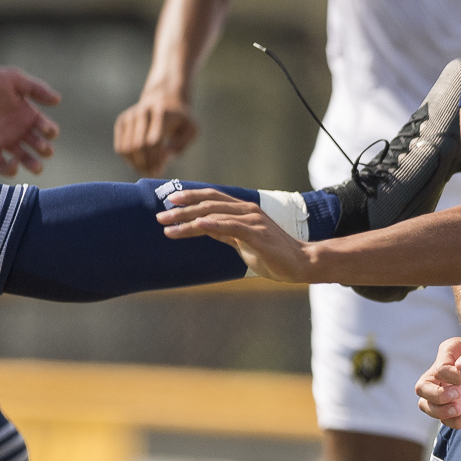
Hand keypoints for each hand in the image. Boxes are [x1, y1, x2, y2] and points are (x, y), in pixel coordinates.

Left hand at [0, 62, 58, 175]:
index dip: (51, 132)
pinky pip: (2, 166)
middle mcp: (20, 130)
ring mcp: (5, 141)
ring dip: (35, 166)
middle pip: (41, 147)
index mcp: (29, 115)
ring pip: (26, 160)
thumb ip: (36, 88)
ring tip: (37, 167)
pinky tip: (12, 162)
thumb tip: (58, 100)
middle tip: (40, 146)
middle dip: (46, 150)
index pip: (48, 130)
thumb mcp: (14, 79)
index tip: (45, 128)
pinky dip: (10, 170)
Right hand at [114, 89, 198, 176]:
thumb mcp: (191, 130)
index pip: (153, 142)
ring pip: (127, 148)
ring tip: (147, 171)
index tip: (160, 171)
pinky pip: (120, 147)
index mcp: (161, 114)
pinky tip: (139, 164)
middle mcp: (142, 113)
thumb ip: (180, 145)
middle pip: (138, 146)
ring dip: (136, 164)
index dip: (155, 160)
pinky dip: (128, 159)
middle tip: (153, 174)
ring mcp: (130, 117)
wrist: (164, 99)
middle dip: (145, 164)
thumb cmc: (180, 119)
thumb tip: (163, 158)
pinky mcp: (122, 122)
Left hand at [159, 187, 309, 282]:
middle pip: (209, 203)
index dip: (190, 196)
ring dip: (188, 220)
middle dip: (181, 210)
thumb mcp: (243, 241)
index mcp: (244, 210)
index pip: (212, 197)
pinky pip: (231, 227)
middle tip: (160, 217)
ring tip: (168, 226)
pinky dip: (212, 225)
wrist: (301, 263)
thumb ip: (225, 232)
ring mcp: (253, 221)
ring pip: (214, 214)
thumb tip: (203, 225)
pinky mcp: (257, 234)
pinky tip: (197, 225)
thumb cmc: (273, 254)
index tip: (169, 202)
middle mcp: (247, 210)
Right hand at [417, 332, 460, 428]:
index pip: (439, 369)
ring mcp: (449, 389)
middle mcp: (444, 371)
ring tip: (460, 410)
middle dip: (436, 396)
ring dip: (441, 412)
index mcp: (450, 352)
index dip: (454, 376)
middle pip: (422, 388)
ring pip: (427, 405)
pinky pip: (447, 418)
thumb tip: (459, 366)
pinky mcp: (459, 404)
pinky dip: (456, 422)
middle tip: (457, 395)